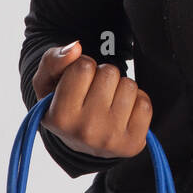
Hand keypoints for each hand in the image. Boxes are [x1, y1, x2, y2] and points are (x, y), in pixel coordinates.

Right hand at [32, 40, 151, 158]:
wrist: (83, 144)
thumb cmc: (64, 106)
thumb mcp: (47, 83)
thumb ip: (54, 60)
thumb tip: (76, 47)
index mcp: (60, 117)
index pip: (83, 66)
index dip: (82, 67)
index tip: (78, 83)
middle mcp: (85, 131)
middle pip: (109, 73)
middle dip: (102, 76)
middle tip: (94, 93)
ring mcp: (111, 139)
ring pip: (129, 86)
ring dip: (120, 88)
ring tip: (107, 103)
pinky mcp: (133, 143)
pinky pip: (144, 103)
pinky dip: (136, 102)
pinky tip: (122, 113)